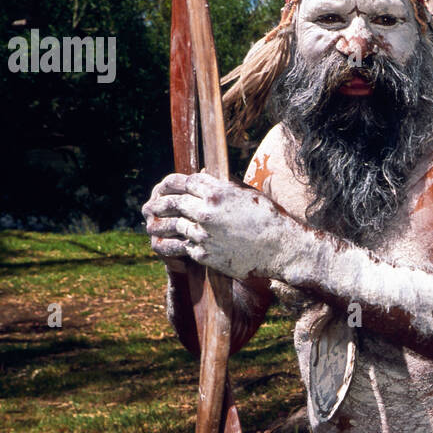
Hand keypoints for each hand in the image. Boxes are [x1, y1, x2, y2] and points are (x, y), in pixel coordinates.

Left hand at [142, 172, 301, 280]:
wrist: (280, 249)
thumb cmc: (269, 218)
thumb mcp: (247, 194)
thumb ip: (224, 185)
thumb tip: (205, 177)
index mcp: (217, 192)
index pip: (184, 182)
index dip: (169, 184)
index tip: (163, 187)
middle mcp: (207, 211)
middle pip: (172, 203)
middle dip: (159, 203)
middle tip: (151, 206)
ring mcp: (204, 234)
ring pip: (175, 226)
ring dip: (163, 225)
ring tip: (154, 226)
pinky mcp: (205, 254)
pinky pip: (185, 247)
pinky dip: (180, 244)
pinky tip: (173, 244)